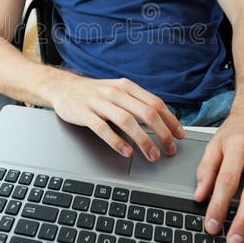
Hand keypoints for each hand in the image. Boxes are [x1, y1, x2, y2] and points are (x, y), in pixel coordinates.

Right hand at [49, 72, 183, 160]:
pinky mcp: (84, 113)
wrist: (64, 87)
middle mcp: (115, 92)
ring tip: (152, 155)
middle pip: (145, 113)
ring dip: (143, 140)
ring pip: (127, 121)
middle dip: (162, 133)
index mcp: (127, 87)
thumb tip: (162, 122)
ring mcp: (99, 102)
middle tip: (169, 150)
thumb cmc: (95, 93)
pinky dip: (117, 141)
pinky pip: (103, 128)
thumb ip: (137, 103)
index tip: (179, 135)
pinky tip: (126, 152)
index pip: (155, 103)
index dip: (170, 120)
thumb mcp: (118, 92)